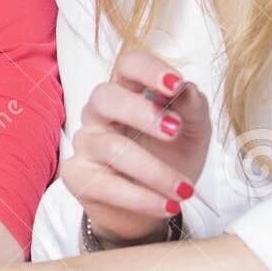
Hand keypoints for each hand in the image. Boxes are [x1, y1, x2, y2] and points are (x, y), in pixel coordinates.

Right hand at [62, 51, 210, 242]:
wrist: (156, 205)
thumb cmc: (171, 159)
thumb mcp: (194, 134)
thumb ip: (193, 109)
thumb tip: (188, 90)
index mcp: (128, 92)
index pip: (128, 65)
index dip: (148, 69)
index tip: (175, 84)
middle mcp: (99, 113)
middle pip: (105, 97)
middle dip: (141, 112)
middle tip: (174, 131)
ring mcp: (85, 143)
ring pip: (111, 147)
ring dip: (153, 170)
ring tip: (183, 189)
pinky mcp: (77, 175)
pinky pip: (104, 184)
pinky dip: (140, 198)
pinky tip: (165, 204)